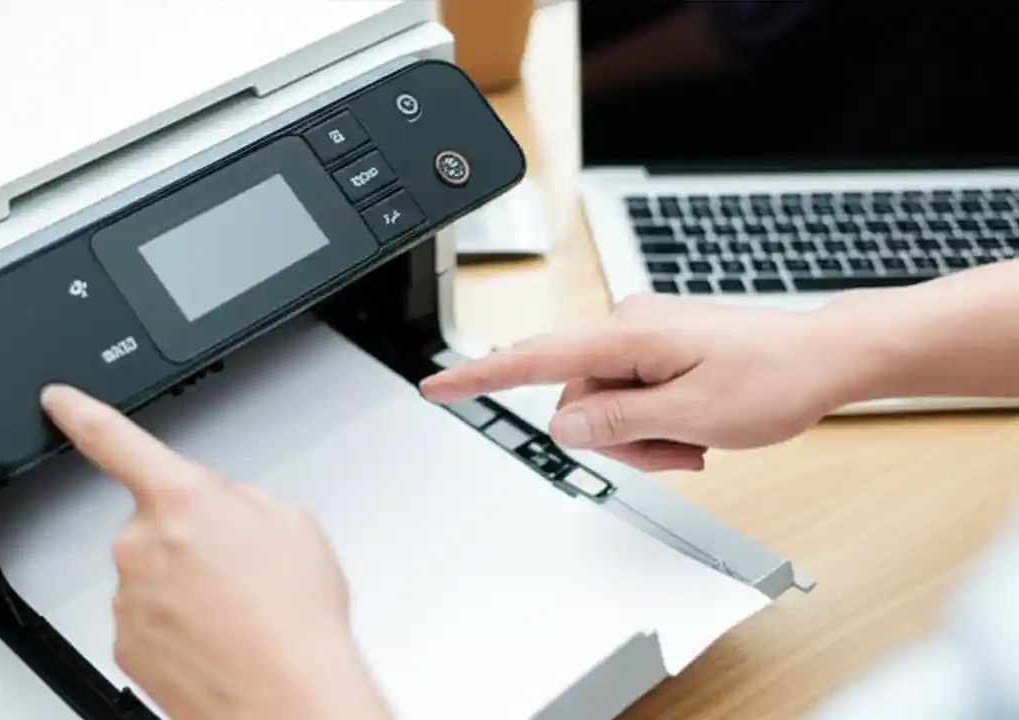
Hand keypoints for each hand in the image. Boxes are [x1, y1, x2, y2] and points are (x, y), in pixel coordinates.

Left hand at [41, 385, 389, 719]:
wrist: (285, 696)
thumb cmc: (295, 618)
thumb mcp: (291, 525)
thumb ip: (238, 501)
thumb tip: (219, 512)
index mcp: (182, 497)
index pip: (114, 440)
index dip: (80, 413)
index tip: (58, 400)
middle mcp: (142, 542)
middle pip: (158, 522)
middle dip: (192, 537)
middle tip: (240, 570)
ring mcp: (128, 596)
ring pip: (154, 574)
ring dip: (188, 585)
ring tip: (239, 613)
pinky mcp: (125, 642)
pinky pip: (147, 618)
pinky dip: (177, 626)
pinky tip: (219, 639)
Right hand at [420, 293, 854, 471]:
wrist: (825, 358)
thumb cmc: (774, 377)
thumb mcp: (692, 417)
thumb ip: (616, 423)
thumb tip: (560, 426)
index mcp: (627, 335)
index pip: (535, 358)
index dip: (480, 376)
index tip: (439, 385)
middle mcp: (627, 326)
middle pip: (578, 401)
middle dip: (618, 439)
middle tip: (678, 448)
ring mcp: (643, 338)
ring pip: (605, 407)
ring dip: (643, 437)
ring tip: (695, 438)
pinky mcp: (658, 350)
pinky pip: (630, 396)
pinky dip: (655, 423)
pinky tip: (694, 428)